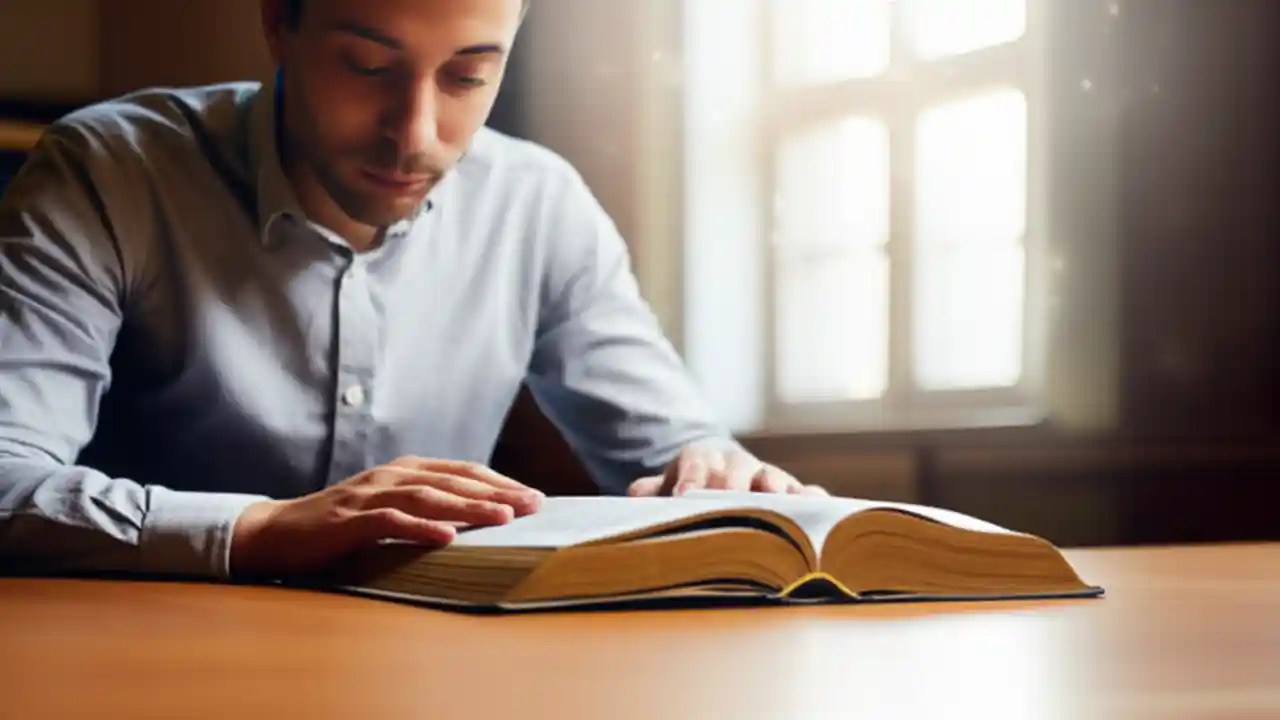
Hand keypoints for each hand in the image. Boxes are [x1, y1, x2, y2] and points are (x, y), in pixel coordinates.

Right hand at [230, 456, 543, 576]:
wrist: (277, 532)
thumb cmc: (341, 523)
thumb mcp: (388, 507)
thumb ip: (426, 506)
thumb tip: (479, 518)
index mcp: (405, 469)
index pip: (463, 471)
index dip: (500, 481)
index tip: (534, 497)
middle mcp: (391, 475)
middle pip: (454, 481)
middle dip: (497, 492)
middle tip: (533, 505)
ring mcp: (369, 495)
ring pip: (428, 497)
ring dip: (469, 507)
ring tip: (503, 518)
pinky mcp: (349, 521)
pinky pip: (390, 521)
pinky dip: (421, 528)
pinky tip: (447, 538)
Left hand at [627, 446, 827, 497]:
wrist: (722, 469)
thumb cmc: (691, 485)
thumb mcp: (669, 484)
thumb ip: (652, 491)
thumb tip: (638, 494)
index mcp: (702, 459)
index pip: (694, 463)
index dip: (690, 478)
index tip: (683, 496)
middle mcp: (737, 465)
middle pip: (736, 471)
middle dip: (733, 486)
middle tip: (731, 502)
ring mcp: (767, 477)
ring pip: (773, 479)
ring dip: (775, 490)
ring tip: (778, 502)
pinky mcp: (792, 493)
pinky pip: (806, 493)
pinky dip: (814, 499)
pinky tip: (820, 507)